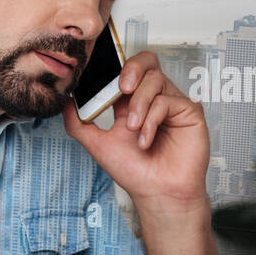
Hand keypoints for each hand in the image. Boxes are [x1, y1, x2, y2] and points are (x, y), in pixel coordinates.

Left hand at [62, 51, 210, 212]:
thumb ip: (78, 122)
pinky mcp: (189, 111)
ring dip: (138, 104)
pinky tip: (145, 140)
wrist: (156, 193)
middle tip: (121, 88)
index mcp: (132, 103)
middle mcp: (154, 99)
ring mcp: (172, 103)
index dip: (114, 68)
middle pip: (147, 61)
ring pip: (155, 80)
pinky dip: (151, 120)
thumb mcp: (97, 144)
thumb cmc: (134, 172)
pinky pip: (167, 101)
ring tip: (132, 130)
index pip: (126, 71)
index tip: (99, 78)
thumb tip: (66, 101)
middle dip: (131, 68)